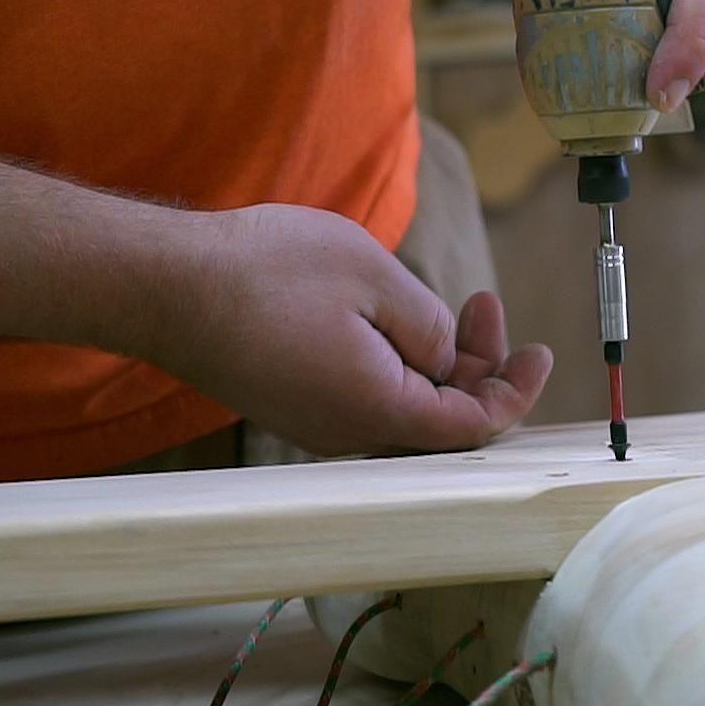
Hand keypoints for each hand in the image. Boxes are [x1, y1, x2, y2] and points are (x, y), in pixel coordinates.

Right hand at [169, 204, 552, 455]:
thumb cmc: (265, 272)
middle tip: (486, 304)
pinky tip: (393, 318)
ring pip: (401, 408)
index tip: (542, 352)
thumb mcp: (375, 278)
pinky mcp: (289, 403)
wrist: (163, 284)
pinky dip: (397, 364)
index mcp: (379, 410)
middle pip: (440, 422)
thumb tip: (450, 358)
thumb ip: (430, 326)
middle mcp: (348, 434)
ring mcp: (314, 423)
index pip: (473, 425)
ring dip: (438, 361)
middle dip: (479, 367)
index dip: (516, 391)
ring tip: (450, 303)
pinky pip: (364, 398)